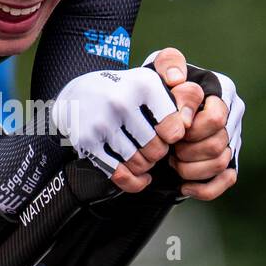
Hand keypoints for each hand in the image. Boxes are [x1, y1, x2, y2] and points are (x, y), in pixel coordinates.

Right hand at [53, 66, 186, 192]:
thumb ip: (181, 97)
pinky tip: (139, 177)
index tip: (166, 134)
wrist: (77, 95)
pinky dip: (133, 181)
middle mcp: (121, 101)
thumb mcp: (151, 83)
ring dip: (144, 166)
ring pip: (139, 164)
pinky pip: (119, 174)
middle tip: (152, 147)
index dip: (173, 137)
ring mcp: (102, 123)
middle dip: (158, 154)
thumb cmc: (123, 93)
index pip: (174, 129)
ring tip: (142, 156)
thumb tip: (187, 126)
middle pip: (157, 150)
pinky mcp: (87, 141)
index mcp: (143, 85)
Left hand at [141, 49, 243, 200]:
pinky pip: (226, 181)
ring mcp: (234, 139)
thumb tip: (177, 81)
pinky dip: (203, 188)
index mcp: (222, 91)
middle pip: (218, 145)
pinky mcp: (231, 162)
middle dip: (188, 152)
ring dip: (191, 170)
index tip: (171, 131)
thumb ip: (167, 65)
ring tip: (173, 163)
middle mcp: (232, 114)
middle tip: (169, 150)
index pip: (214, 119)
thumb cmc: (158, 93)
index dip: (190, 131)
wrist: (153, 121)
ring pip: (221, 164)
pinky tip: (183, 186)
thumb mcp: (158, 73)